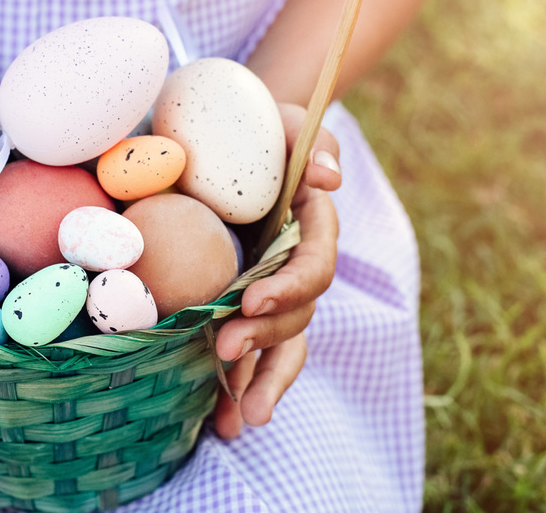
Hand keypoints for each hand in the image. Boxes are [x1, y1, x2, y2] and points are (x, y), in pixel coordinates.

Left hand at [213, 104, 340, 437]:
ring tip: (238, 421)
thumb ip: (311, 143)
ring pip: (281, 346)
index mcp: (311, 226)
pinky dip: (238, 388)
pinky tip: (220, 425)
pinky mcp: (242, 309)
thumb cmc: (253, 125)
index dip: (289, 287)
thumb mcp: (282, 120)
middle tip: (224, 350)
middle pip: (298, 313)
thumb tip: (326, 179)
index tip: (250, 300)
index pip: (314, 264)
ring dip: (261, 381)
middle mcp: (296, 266)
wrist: (219, 138)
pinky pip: (250, 355)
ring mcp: (272, 292)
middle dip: (265, 337)